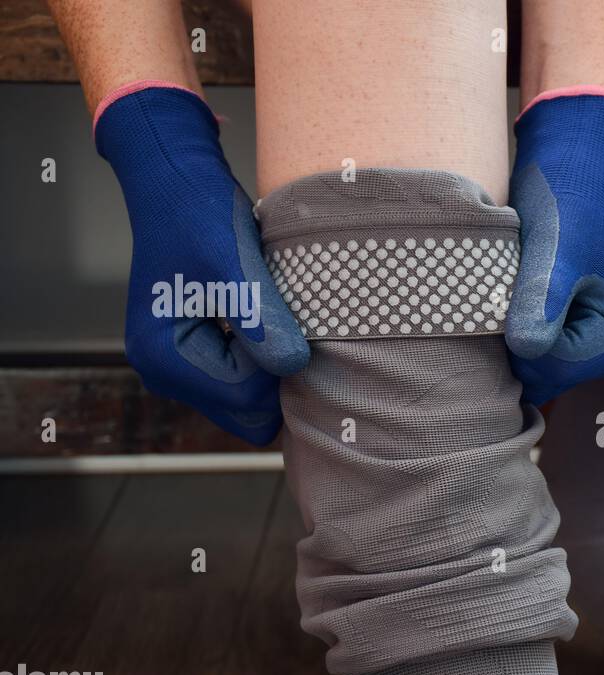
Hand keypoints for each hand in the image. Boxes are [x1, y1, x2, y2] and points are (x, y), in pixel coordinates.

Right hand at [95, 84, 308, 444]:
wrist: (175, 183)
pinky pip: (245, 384)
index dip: (279, 364)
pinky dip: (264, 360)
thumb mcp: (236, 263)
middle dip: (276, 375)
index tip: (283, 315)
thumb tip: (292, 367)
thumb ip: (261, 318)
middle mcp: (163, 375)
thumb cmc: (200, 215)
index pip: (247, 399)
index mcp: (165, 358)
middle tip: (284, 319)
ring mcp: (178, 371)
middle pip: (249, 415)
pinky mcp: (196, 359)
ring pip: (251, 404)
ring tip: (271, 314)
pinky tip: (265, 320)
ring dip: (272, 366)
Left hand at [506, 90, 603, 405]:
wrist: (569, 166)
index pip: (555, 370)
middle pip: (545, 377)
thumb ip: (541, 302)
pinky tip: (511, 295)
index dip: (521, 340)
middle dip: (516, 341)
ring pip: (533, 367)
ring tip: (513, 287)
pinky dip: (513, 331)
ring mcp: (593, 343)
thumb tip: (525, 350)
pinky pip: (532, 352)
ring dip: (511, 335)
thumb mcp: (553, 250)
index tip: (511, 292)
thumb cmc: (567, 200)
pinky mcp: (572, 331)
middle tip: (509, 287)